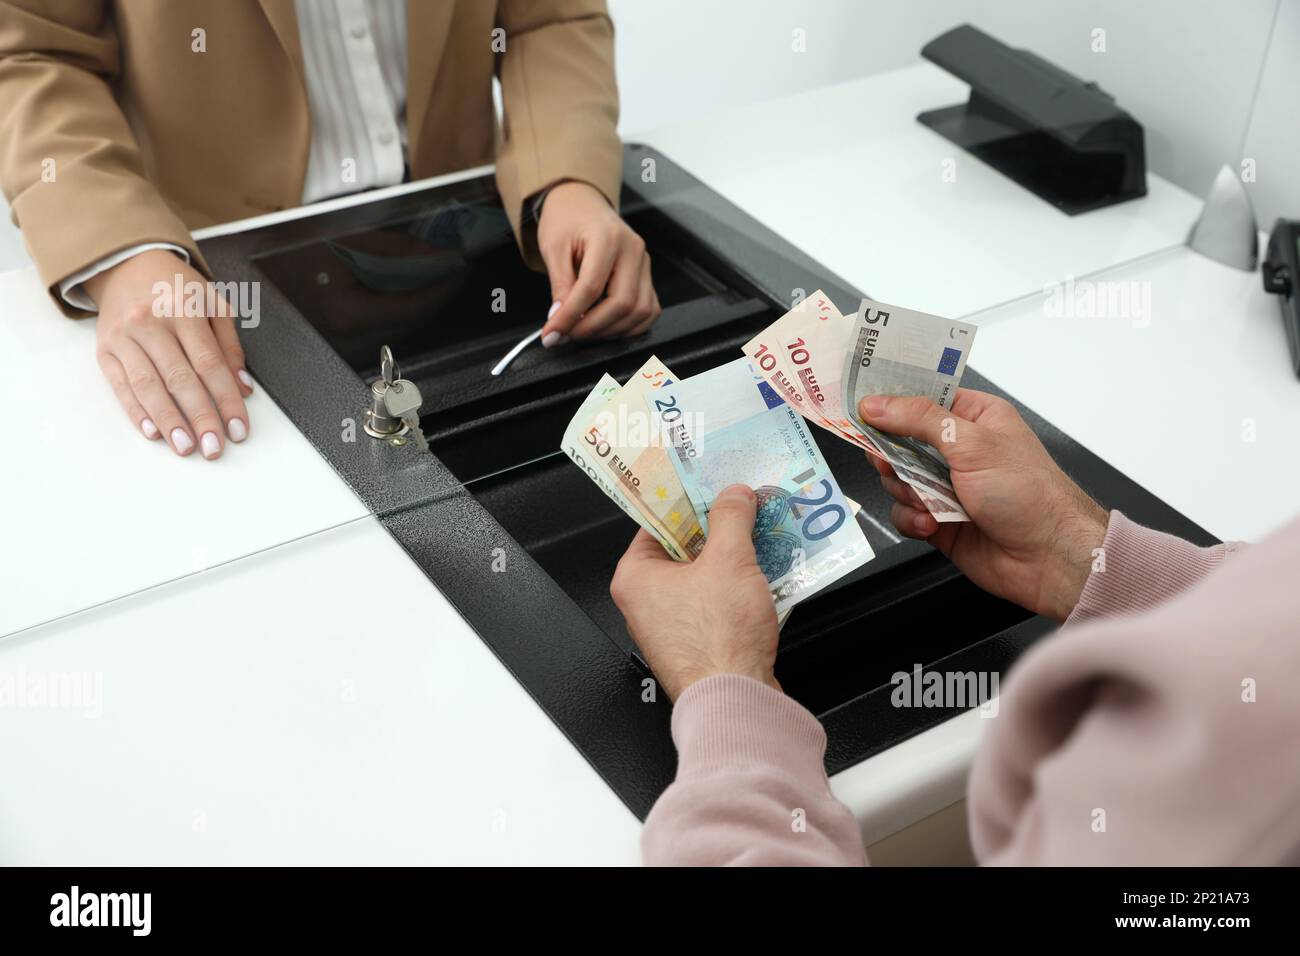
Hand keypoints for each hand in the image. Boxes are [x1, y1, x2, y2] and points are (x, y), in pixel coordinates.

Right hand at [87, 249, 251, 458]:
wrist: (127, 265)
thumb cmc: (177, 287)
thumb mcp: (213, 303)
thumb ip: (229, 346)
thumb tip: (242, 387)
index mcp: (183, 309)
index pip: (210, 364)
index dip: (226, 400)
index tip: (239, 429)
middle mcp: (150, 323)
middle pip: (179, 379)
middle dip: (200, 418)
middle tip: (214, 448)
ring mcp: (124, 337)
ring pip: (147, 386)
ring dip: (168, 421)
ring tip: (185, 448)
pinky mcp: (105, 350)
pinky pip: (121, 386)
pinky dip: (136, 411)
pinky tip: (153, 432)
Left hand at [536, 180, 659, 345]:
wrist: (582, 203)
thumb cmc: (567, 220)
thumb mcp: (553, 247)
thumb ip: (559, 285)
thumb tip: (559, 320)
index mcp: (608, 237)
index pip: (591, 287)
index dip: (570, 316)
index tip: (552, 333)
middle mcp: (633, 251)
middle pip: (622, 303)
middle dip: (592, 327)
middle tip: (566, 335)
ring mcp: (645, 265)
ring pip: (639, 312)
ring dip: (610, 331)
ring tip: (582, 331)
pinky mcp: (648, 277)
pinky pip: (648, 311)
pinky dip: (628, 327)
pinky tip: (606, 327)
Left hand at [610, 485, 779, 700]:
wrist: (736, 701)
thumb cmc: (717, 643)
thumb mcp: (729, 560)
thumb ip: (731, 518)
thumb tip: (734, 496)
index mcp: (635, 577)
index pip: (657, 522)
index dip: (688, 500)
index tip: (711, 485)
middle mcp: (645, 603)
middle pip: (683, 548)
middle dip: (717, 529)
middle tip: (743, 508)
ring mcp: (672, 626)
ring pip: (703, 576)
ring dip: (733, 559)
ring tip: (759, 538)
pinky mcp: (698, 644)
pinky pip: (717, 603)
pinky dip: (738, 589)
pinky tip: (764, 576)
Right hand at [859, 390, 1108, 621]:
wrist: (1049, 558)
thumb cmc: (1031, 495)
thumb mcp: (972, 443)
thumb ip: (919, 420)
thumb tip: (877, 404)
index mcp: (974, 417)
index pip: (921, 398)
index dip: (891, 402)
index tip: (863, 407)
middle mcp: (959, 450)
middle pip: (899, 441)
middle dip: (893, 457)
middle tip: (893, 463)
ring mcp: (948, 486)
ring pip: (896, 479)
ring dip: (907, 492)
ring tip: (931, 503)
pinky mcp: (939, 519)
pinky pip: (904, 513)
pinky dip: (912, 520)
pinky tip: (932, 525)